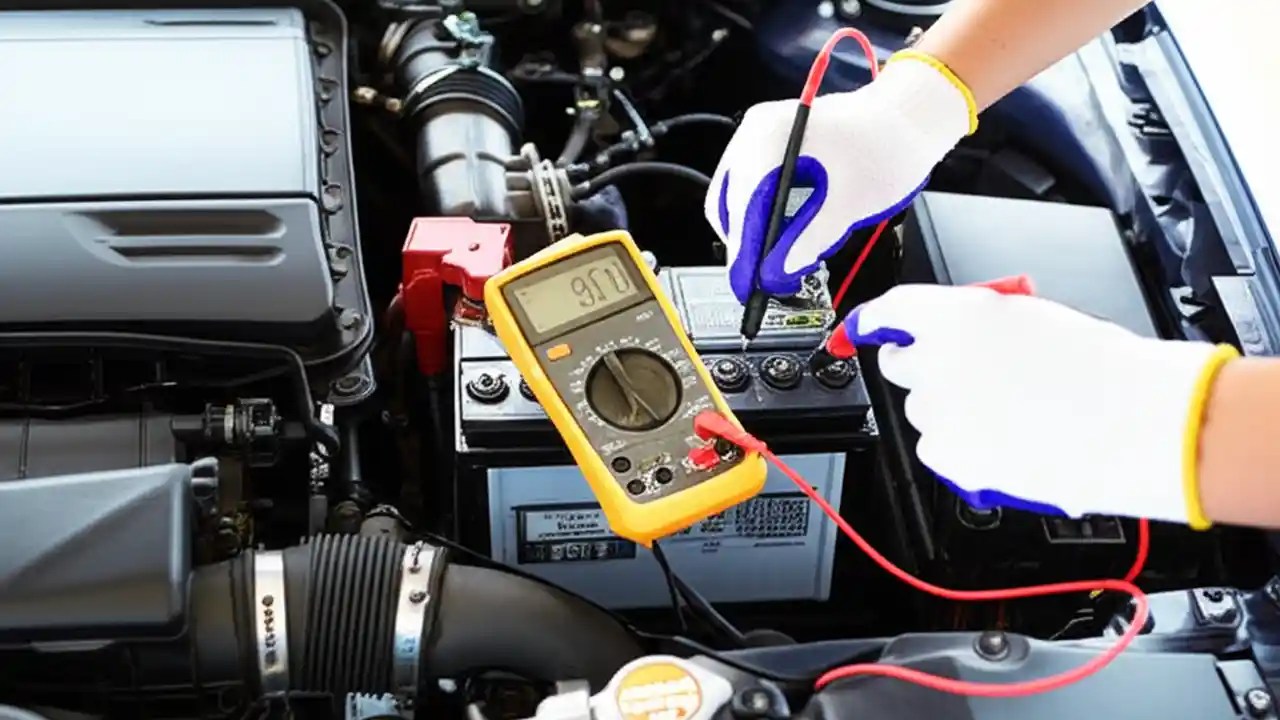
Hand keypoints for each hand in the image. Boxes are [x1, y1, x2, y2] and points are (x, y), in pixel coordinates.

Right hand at [705, 53, 974, 303]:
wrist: (908, 118)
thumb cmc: (887, 147)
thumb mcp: (849, 204)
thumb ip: (806, 241)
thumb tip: (773, 274)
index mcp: (771, 137)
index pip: (743, 204)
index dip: (743, 251)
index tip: (746, 286)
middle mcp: (756, 131)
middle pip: (731, 202)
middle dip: (746, 243)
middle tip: (763, 280)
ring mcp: (761, 136)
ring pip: (738, 197)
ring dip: (755, 231)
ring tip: (780, 259)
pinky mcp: (771, 146)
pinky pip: (753, 187)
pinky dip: (764, 215)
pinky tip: (784, 235)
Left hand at [844, 284, 1236, 526]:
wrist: (1134, 421)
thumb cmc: (1101, 367)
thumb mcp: (1031, 317)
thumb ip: (977, 324)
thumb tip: (953, 337)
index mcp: (954, 314)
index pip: (890, 311)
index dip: (875, 322)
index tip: (863, 330)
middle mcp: (935, 360)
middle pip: (898, 365)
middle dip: (922, 369)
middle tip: (966, 377)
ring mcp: (938, 411)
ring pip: (921, 412)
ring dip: (948, 412)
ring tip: (1009, 413)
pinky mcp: (950, 457)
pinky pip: (937, 449)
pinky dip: (960, 449)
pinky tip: (1004, 440)